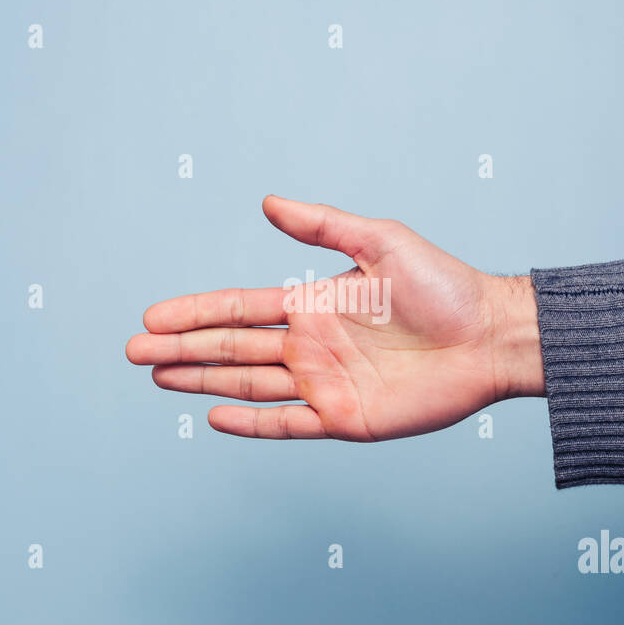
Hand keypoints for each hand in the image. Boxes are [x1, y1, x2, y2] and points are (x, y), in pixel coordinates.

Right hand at [125, 196, 544, 439]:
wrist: (491, 335)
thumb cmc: (444, 285)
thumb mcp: (380, 242)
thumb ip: (322, 225)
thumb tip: (266, 202)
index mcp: (312, 304)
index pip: (238, 309)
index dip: (194, 313)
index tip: (152, 317)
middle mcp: (311, 345)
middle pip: (231, 348)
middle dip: (181, 349)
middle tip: (132, 352)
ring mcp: (325, 384)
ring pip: (249, 384)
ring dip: (202, 380)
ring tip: (158, 377)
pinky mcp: (347, 419)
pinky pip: (289, 422)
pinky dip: (252, 423)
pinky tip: (214, 415)